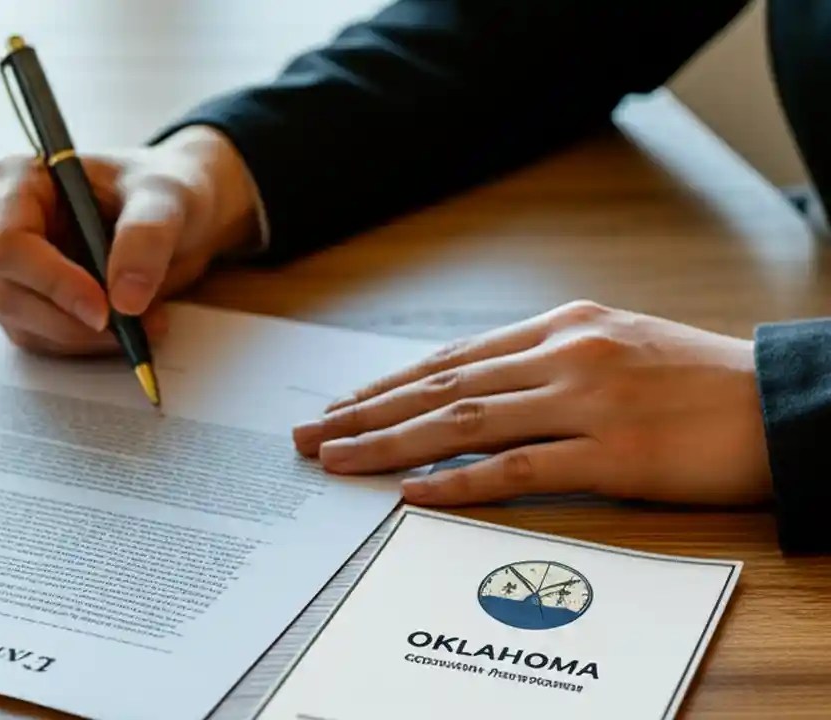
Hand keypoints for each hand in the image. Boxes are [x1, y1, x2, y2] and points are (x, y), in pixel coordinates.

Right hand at [0, 126, 260, 353]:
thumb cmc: (160, 192)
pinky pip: (41, 341)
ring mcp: (0, 269)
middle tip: (138, 324)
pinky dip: (87, 343)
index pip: (8, 245)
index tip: (106, 309)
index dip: (53, 282)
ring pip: (24, 325)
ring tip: (145, 321)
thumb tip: (124, 300)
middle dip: (75, 319)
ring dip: (87, 336)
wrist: (171, 218)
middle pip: (9, 293)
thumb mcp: (168, 200)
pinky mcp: (20, 304)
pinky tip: (124, 327)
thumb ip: (147, 238)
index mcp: (15, 179)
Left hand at [292, 301, 772, 505]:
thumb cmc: (699, 381)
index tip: (344, 404)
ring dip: (391, 444)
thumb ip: (550, 361)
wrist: (784, 403)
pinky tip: (413, 495)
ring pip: (465, 422)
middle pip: (442, 387)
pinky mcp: (614, 452)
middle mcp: (565, 355)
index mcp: (563, 327)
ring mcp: (587, 402)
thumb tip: (480, 387)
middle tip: (311, 434)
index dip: (390, 384)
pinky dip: (461, 483)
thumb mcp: (619, 345)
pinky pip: (520, 469)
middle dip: (367, 412)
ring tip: (337, 460)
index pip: (454, 359)